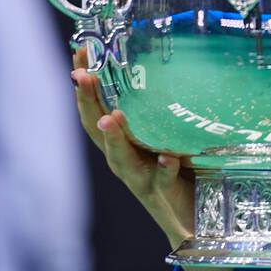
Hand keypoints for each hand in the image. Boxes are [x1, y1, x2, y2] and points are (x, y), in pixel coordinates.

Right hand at [70, 47, 193, 248]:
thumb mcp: (164, 136)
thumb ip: (158, 111)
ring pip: (120, 157)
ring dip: (114, 137)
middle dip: (88, 102)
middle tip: (81, 76)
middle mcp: (122, 158)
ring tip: (110, 119)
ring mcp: (140, 177)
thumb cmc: (177, 171)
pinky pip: (161, 178)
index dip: (84, 82)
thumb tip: (164, 65)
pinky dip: (163, 167)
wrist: (192, 220)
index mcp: (120, 141)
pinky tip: (167, 156)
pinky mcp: (162, 192)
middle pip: (97, 129)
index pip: (95, 108)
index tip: (79, 51)